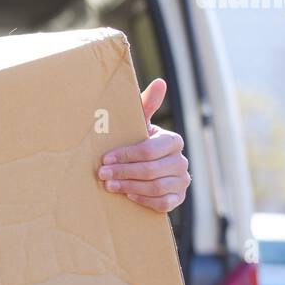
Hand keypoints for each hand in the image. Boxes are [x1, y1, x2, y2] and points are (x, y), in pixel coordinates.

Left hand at [97, 78, 190, 213]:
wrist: (146, 168)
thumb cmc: (138, 141)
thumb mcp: (139, 124)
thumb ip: (146, 104)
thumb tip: (160, 81)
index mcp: (173, 141)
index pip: (149, 150)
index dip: (126, 156)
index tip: (105, 159)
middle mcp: (181, 161)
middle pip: (151, 170)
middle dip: (124, 172)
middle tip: (102, 175)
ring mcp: (183, 181)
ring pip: (157, 188)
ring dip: (130, 187)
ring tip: (110, 185)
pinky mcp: (179, 198)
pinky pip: (164, 203)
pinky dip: (145, 200)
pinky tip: (128, 195)